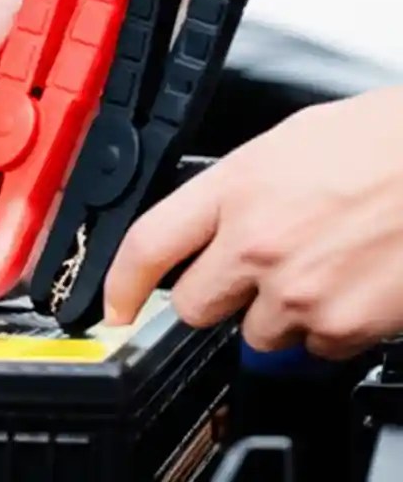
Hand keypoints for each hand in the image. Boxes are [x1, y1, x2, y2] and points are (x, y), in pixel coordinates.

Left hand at [105, 86, 402, 359]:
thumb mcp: (289, 144)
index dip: (118, 285)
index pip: (146, 247)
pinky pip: (315, 347)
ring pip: (256, 334)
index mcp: (236, 188)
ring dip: (280, 312)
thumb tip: (211, 221)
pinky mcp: (342, 326)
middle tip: (253, 273)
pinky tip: (355, 285)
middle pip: (193, 306)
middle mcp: (258, 243)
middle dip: (215, 297)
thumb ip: (237, 190)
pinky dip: (330, 328)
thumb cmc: (388, 142)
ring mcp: (298, 289)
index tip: (113, 306)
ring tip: (323, 267)